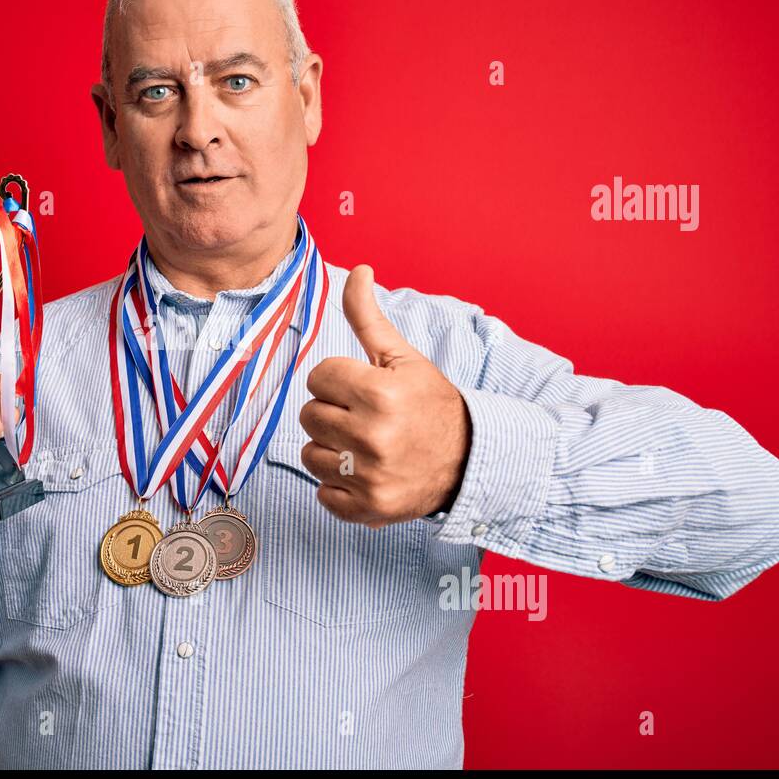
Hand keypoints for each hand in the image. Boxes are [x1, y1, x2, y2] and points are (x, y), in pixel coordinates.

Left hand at [299, 265, 470, 527]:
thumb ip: (368, 317)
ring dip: (332, 450)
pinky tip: (366, 473)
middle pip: (309, 416)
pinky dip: (339, 487)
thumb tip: (358, 270)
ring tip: (365, 447)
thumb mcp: (402, 357)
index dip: (337, 381)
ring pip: (311, 455)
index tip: (363, 389)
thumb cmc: (429, 403)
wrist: (469, 460)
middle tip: (365, 418)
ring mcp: (370, 477)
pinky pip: (323, 494)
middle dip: (332, 413)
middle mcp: (373, 436)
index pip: (317, 377)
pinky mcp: (368, 509)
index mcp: (379, 393)